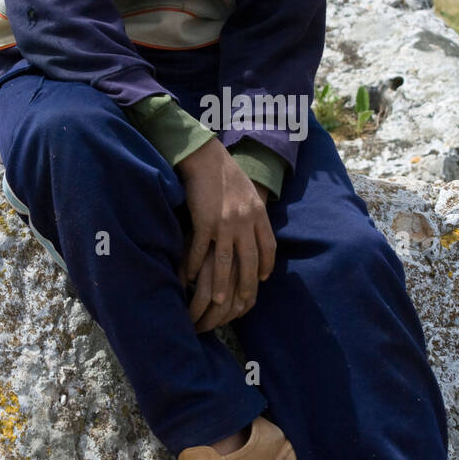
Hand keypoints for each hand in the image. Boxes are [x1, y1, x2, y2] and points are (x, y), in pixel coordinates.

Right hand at [176, 140, 274, 326]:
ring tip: (219, 301)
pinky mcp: (203, 222)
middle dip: (248, 284)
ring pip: (225, 262)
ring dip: (222, 284)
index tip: (263, 278)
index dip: (267, 264)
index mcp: (258, 213)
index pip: (268, 246)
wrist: (206, 158)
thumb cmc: (226, 173)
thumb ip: (254, 211)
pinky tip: (189, 277)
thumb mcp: (248, 192)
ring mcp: (224, 223)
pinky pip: (199, 251)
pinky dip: (194, 266)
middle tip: (245, 301)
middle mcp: (244, 221)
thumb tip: (257, 228)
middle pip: (249, 260)